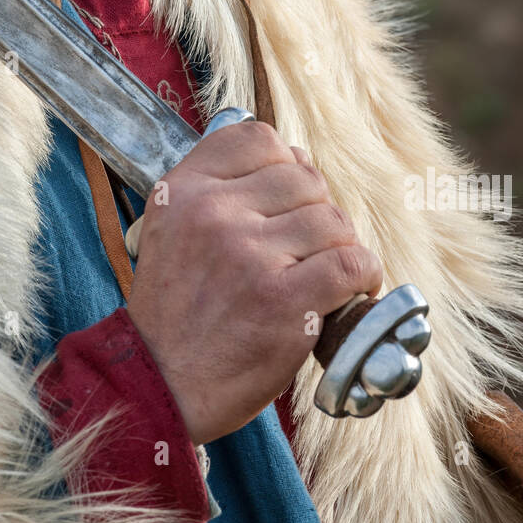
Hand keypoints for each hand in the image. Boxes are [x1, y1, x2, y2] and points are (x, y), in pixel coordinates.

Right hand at [126, 122, 382, 444]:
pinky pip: (351, 262)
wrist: (160, 385)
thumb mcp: (171, 230)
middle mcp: (214, 214)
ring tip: (326, 273)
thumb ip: (217, 187)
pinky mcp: (285, 301)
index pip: (257, 138)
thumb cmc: (175, 313)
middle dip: (316, 210)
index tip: (286, 198)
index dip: (285, 163)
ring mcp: (250, 256)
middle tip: (308, 247)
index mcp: (183, 191)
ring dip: (340, 246)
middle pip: (303, 178)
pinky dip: (363, 274)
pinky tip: (352, 288)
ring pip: (332, 220)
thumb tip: (292, 156)